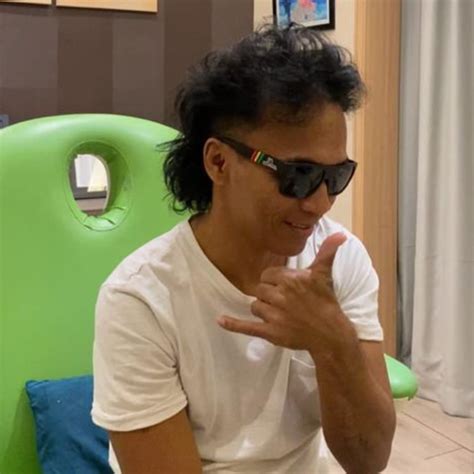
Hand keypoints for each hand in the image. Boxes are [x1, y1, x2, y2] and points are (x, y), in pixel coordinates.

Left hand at [217, 232, 350, 355]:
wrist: (330, 333)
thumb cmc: (326, 302)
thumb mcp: (324, 275)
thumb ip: (327, 252)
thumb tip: (339, 234)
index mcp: (289, 280)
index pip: (267, 275)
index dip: (274, 281)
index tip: (285, 288)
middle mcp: (280, 296)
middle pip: (260, 290)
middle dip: (269, 295)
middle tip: (285, 302)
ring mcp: (274, 315)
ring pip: (255, 306)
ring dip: (263, 309)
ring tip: (280, 314)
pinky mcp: (270, 332)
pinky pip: (247, 327)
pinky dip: (232, 324)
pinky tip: (220, 320)